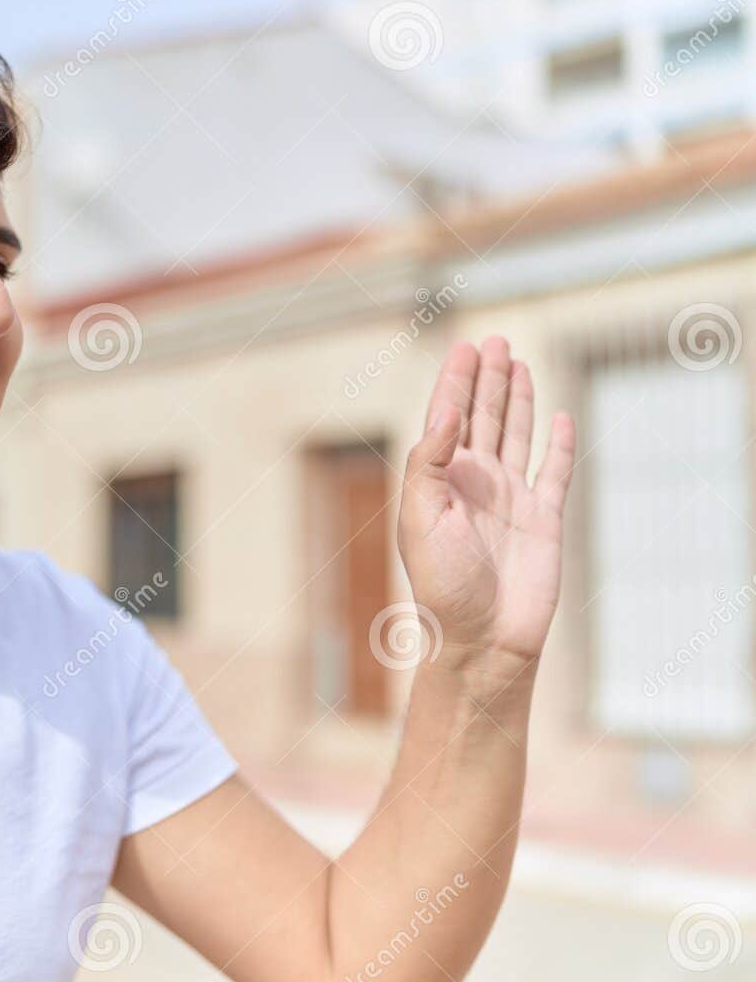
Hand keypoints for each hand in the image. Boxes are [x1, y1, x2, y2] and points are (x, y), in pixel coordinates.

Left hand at [399, 338, 575, 672]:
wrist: (484, 640)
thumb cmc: (443, 587)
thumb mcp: (420, 520)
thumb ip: (428, 464)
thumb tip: (445, 413)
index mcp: (441, 482)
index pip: (447, 419)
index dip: (456, 383)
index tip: (463, 347)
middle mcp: (475, 484)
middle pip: (482, 418)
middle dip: (487, 380)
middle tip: (492, 341)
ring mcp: (511, 499)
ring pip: (516, 435)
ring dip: (516, 399)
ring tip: (516, 362)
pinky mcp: (545, 518)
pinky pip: (555, 472)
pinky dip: (560, 444)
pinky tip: (559, 416)